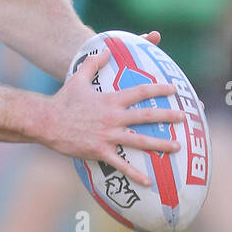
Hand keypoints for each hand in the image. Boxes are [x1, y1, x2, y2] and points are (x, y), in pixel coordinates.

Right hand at [47, 41, 183, 185]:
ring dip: (160, 144)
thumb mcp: (78, 78)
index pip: (140, 92)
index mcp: (111, 100)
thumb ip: (93, 63)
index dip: (158, 89)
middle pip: (146, 116)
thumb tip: (105, 49)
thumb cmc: (63, 100)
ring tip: (176, 147)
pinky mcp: (100, 151)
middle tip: (184, 117)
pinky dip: (135, 174)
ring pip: (140, 140)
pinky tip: (148, 182)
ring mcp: (108, 135)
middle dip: (167, 116)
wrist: (46, 122)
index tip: (173, 88)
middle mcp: (113, 118)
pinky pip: (121, 164)